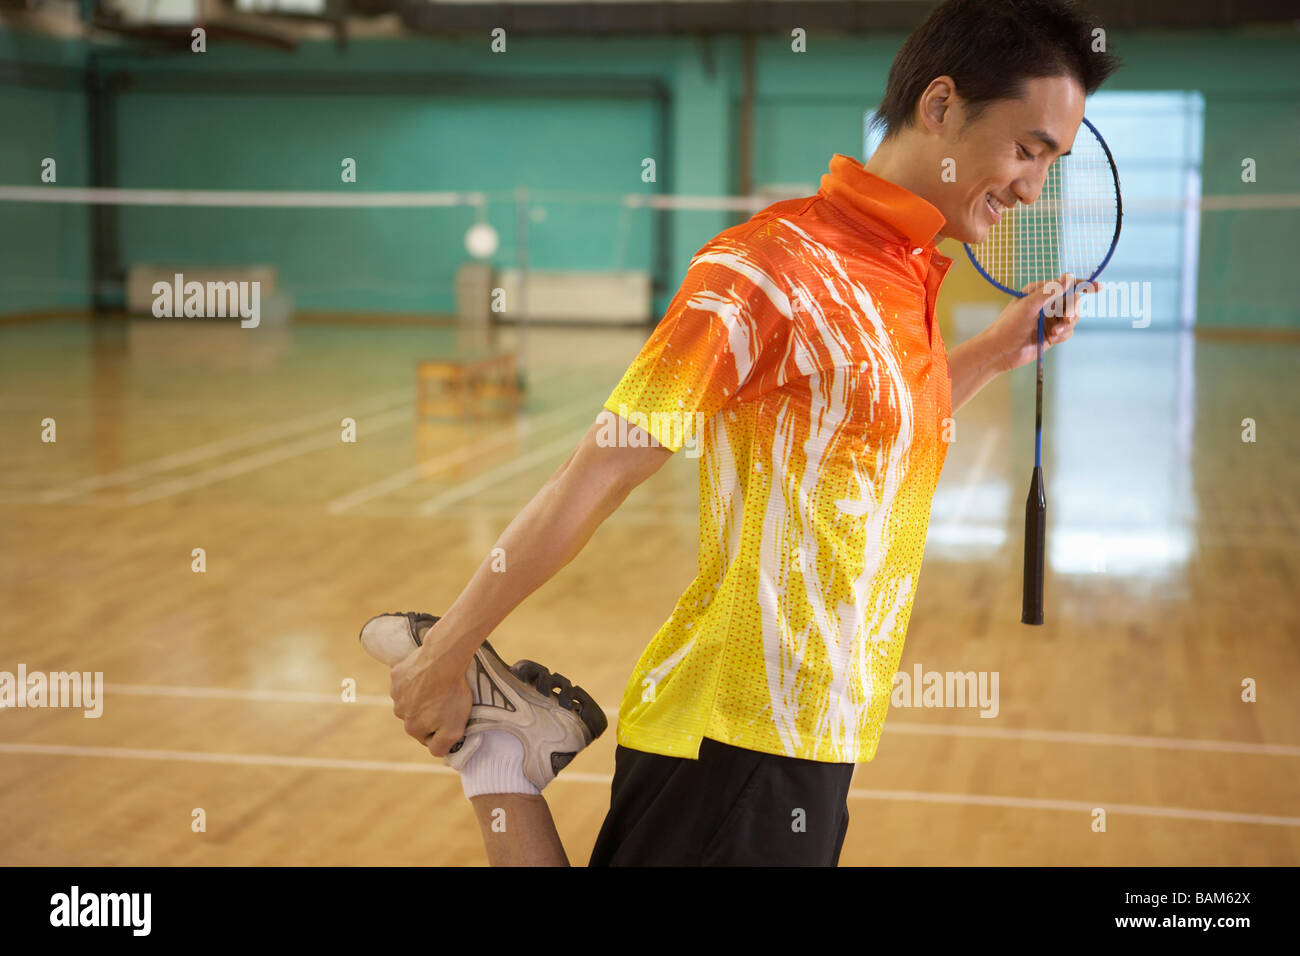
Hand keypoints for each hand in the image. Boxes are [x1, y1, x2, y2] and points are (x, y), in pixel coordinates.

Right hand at [389, 620, 473, 757]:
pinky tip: (429, 673)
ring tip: (438, 684)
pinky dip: (416, 678)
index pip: (426, 735)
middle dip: (429, 711)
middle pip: (416, 717)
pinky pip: (407, 680)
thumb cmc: (452, 693)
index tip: (450, 715)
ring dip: (422, 694)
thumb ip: (442, 747)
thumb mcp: (455, 729)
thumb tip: (434, 750)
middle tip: (445, 698)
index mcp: (411, 728)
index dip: (439, 727)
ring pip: (411, 698)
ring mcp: (396, 692)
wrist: (443, 659)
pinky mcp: (397, 674)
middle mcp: (399, 712)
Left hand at [989, 273, 1100, 371]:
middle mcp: (1046, 304)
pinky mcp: (1051, 333)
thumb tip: (1068, 277)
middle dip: (1072, 311)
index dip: (1082, 285)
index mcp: (1039, 292)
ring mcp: (1049, 319)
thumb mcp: (1028, 306)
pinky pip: (1068, 331)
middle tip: (1066, 320)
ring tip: (1053, 333)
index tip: (1098, 287)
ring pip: (1073, 318)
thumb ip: (1050, 292)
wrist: (1000, 352)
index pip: (1064, 285)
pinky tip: (1050, 339)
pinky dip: (1062, 335)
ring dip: (1066, 325)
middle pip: (1073, 302)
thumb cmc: (1009, 326)